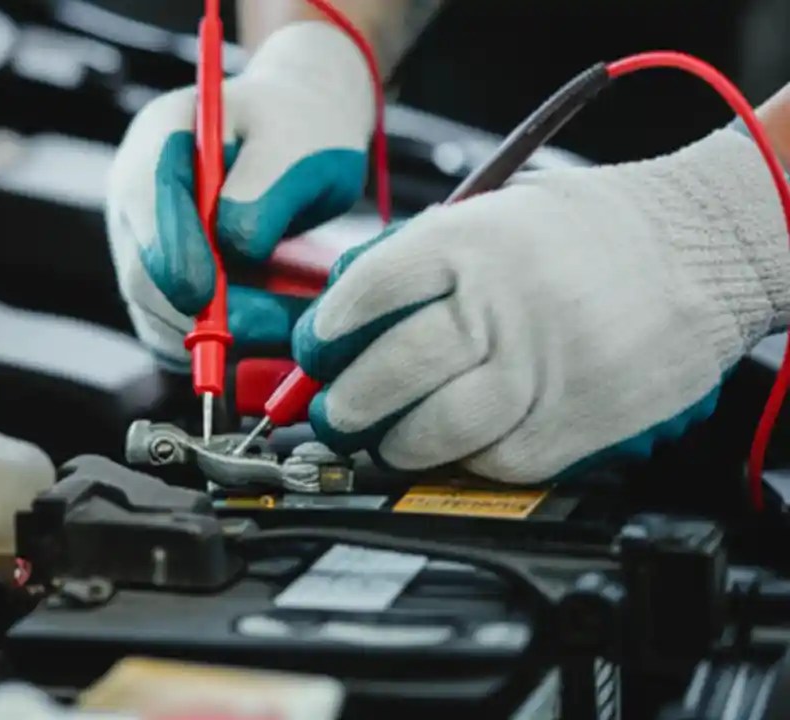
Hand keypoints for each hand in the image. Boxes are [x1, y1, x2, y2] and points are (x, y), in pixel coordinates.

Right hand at [106, 22, 373, 368]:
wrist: (296, 136)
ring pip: (158, 317)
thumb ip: (263, 193)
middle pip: (142, 275)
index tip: (204, 295)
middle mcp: (135, 197)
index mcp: (160, 137)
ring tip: (293, 333)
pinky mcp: (160, 285)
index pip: (145, 202)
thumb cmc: (300, 128)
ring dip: (221, 340)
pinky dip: (221, 347)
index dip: (170, 254)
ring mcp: (141, 244)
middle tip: (276, 331)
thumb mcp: (297, 144)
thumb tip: (234, 248)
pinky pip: (176, 334)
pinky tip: (275, 335)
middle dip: (204, 315)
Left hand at [292, 129, 789, 483]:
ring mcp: (542, 366)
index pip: (367, 293)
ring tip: (386, 441)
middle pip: (390, 371)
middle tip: (335, 415)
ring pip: (435, 429)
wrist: (705, 248)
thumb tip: (351, 318)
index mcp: (471, 242)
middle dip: (345, 404)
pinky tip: (460, 445)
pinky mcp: (578, 418)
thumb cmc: (591, 230)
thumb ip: (427, 257)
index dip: (327, 331)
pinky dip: (466, 461)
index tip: (317, 351)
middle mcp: (500, 304)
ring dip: (395, 446)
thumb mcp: (499, 212)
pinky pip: (498, 459)